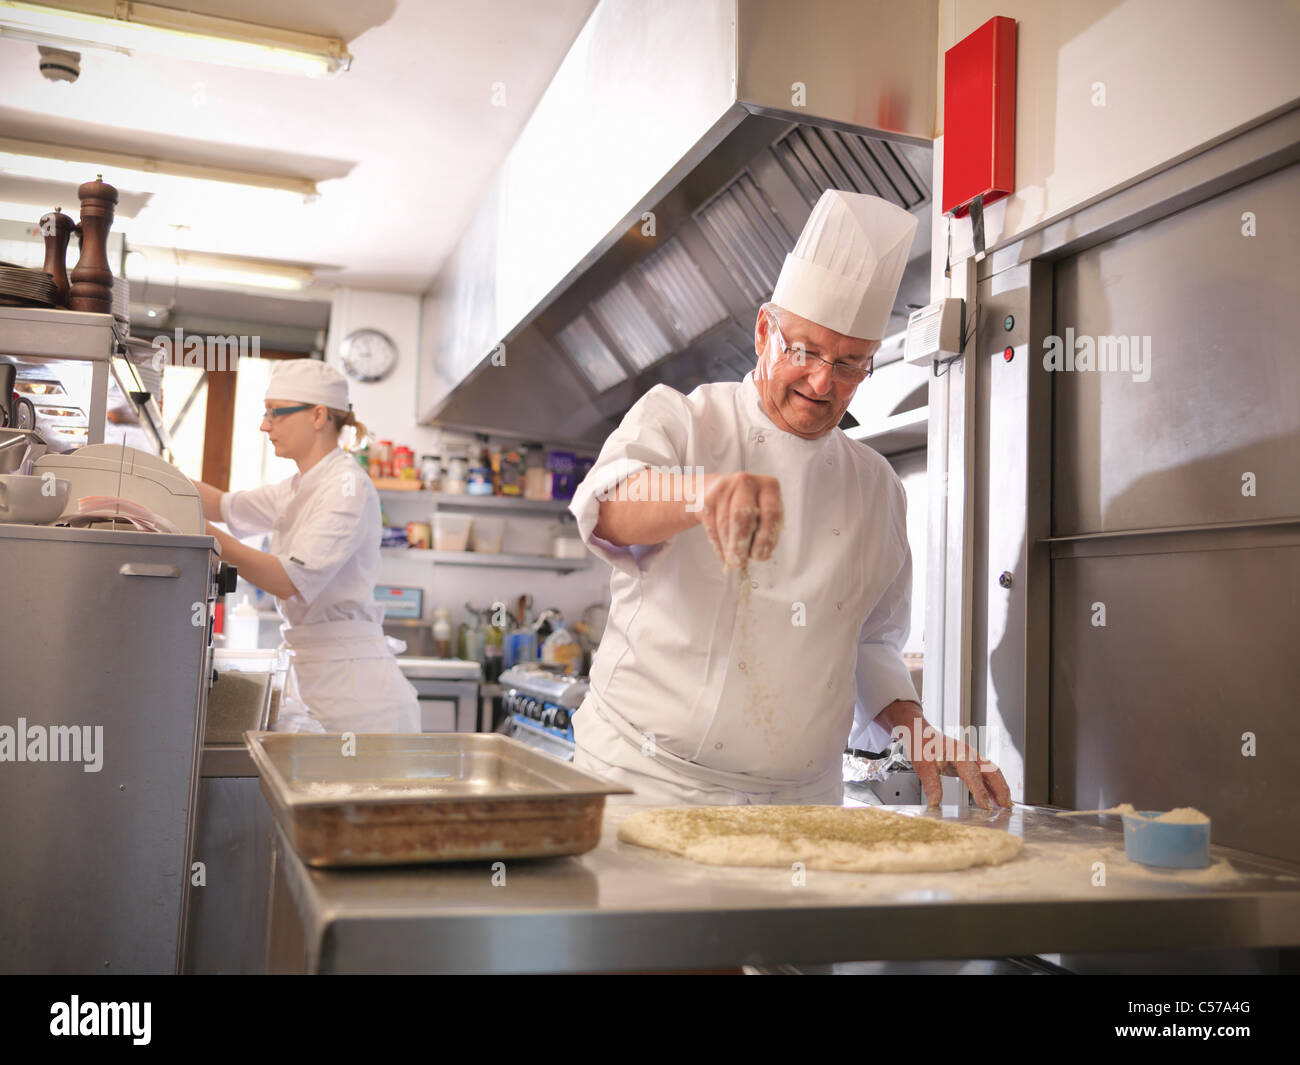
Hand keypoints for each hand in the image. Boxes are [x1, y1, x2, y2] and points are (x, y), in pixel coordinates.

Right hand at [698, 472, 783, 568]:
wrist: (717, 490)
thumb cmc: (748, 506)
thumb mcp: (764, 512)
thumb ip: (766, 530)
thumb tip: (760, 554)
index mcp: (769, 486)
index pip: (771, 513)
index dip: (765, 538)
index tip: (760, 556)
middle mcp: (746, 482)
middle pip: (742, 516)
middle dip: (740, 544)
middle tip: (740, 563)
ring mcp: (724, 488)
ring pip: (724, 524)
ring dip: (728, 547)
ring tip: (732, 561)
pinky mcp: (707, 499)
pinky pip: (712, 527)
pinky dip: (718, 545)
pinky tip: (724, 553)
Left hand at [878, 701, 1012, 810]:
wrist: (920, 731)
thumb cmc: (921, 745)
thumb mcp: (923, 765)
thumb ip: (931, 784)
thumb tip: (935, 802)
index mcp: (959, 754)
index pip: (973, 775)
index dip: (980, 792)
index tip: (986, 807)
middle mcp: (969, 754)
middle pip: (991, 771)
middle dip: (1001, 788)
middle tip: (1007, 806)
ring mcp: (971, 756)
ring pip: (992, 771)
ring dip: (1000, 787)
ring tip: (1005, 804)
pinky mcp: (970, 760)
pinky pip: (985, 773)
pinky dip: (992, 785)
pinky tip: (994, 797)